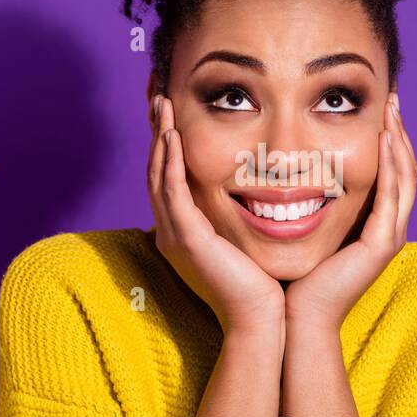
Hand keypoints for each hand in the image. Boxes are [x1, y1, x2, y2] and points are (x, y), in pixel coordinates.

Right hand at [148, 94, 285, 334]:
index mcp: (182, 234)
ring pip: (159, 176)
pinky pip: (173, 192)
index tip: (172, 114)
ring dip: (160, 137)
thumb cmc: (259, 286)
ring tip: (162, 104)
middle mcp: (171, 232)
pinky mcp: (186, 239)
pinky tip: (174, 136)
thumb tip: (251, 195)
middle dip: (158, 132)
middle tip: (159, 97)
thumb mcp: (241, 243)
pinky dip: (171, 161)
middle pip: (156, 172)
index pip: (168, 180)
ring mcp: (174, 236)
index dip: (168, 145)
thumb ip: (235, 220)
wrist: (259, 319)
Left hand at [285, 93, 416, 330]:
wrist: (298, 316)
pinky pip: (391, 196)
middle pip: (407, 170)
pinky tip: (382, 139)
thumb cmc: (298, 275)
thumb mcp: (310, 227)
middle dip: (400, 132)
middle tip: (394, 98)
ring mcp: (390, 237)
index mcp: (377, 225)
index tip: (381, 108)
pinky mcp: (382, 245)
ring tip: (392, 110)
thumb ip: (315, 202)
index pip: (393, 173)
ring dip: (399, 141)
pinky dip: (389, 165)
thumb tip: (296, 170)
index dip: (391, 140)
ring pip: (406, 178)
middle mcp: (390, 228)